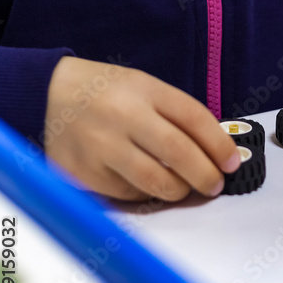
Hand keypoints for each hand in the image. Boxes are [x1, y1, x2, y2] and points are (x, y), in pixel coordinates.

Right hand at [45, 56, 241, 200]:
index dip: (219, 144)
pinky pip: (128, 194)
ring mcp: (101, 145)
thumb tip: (216, 150)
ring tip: (185, 187)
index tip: (232, 161)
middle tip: (215, 184)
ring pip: (155, 182)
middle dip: (206, 175)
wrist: (49, 95)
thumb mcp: (144, 87)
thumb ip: (176, 115)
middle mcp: (123, 116)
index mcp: (144, 89)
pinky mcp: (84, 172)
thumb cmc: (107, 93)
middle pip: (178, 153)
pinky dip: (145, 194)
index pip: (194, 118)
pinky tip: (147, 183)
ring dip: (179, 190)